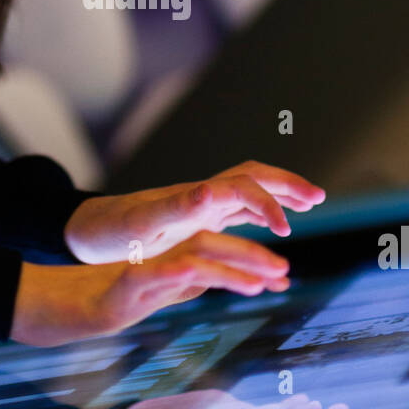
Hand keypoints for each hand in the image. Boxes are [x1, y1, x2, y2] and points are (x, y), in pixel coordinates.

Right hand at [11, 229, 290, 347]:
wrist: (63, 306)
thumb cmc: (113, 300)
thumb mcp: (163, 292)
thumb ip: (195, 283)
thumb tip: (234, 280)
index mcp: (173, 256)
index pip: (217, 248)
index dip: (252, 259)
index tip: (284, 276)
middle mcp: (163, 255)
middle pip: (212, 243)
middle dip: (252, 256)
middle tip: (285, 271)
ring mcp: (146, 267)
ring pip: (197, 253)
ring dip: (235, 264)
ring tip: (265, 279)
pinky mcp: (129, 282)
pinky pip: (168, 273)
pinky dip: (199, 274)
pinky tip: (224, 282)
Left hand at [63, 159, 324, 264]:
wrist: (91, 231)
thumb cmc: (113, 231)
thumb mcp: (142, 224)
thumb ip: (178, 208)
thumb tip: (212, 190)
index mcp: (195, 197)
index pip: (244, 187)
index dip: (269, 204)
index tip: (286, 230)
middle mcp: (203, 195)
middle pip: (254, 176)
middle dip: (288, 184)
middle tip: (318, 197)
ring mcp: (201, 204)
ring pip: (250, 189)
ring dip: (280, 193)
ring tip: (309, 203)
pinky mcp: (197, 216)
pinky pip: (239, 209)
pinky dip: (262, 211)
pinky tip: (271, 223)